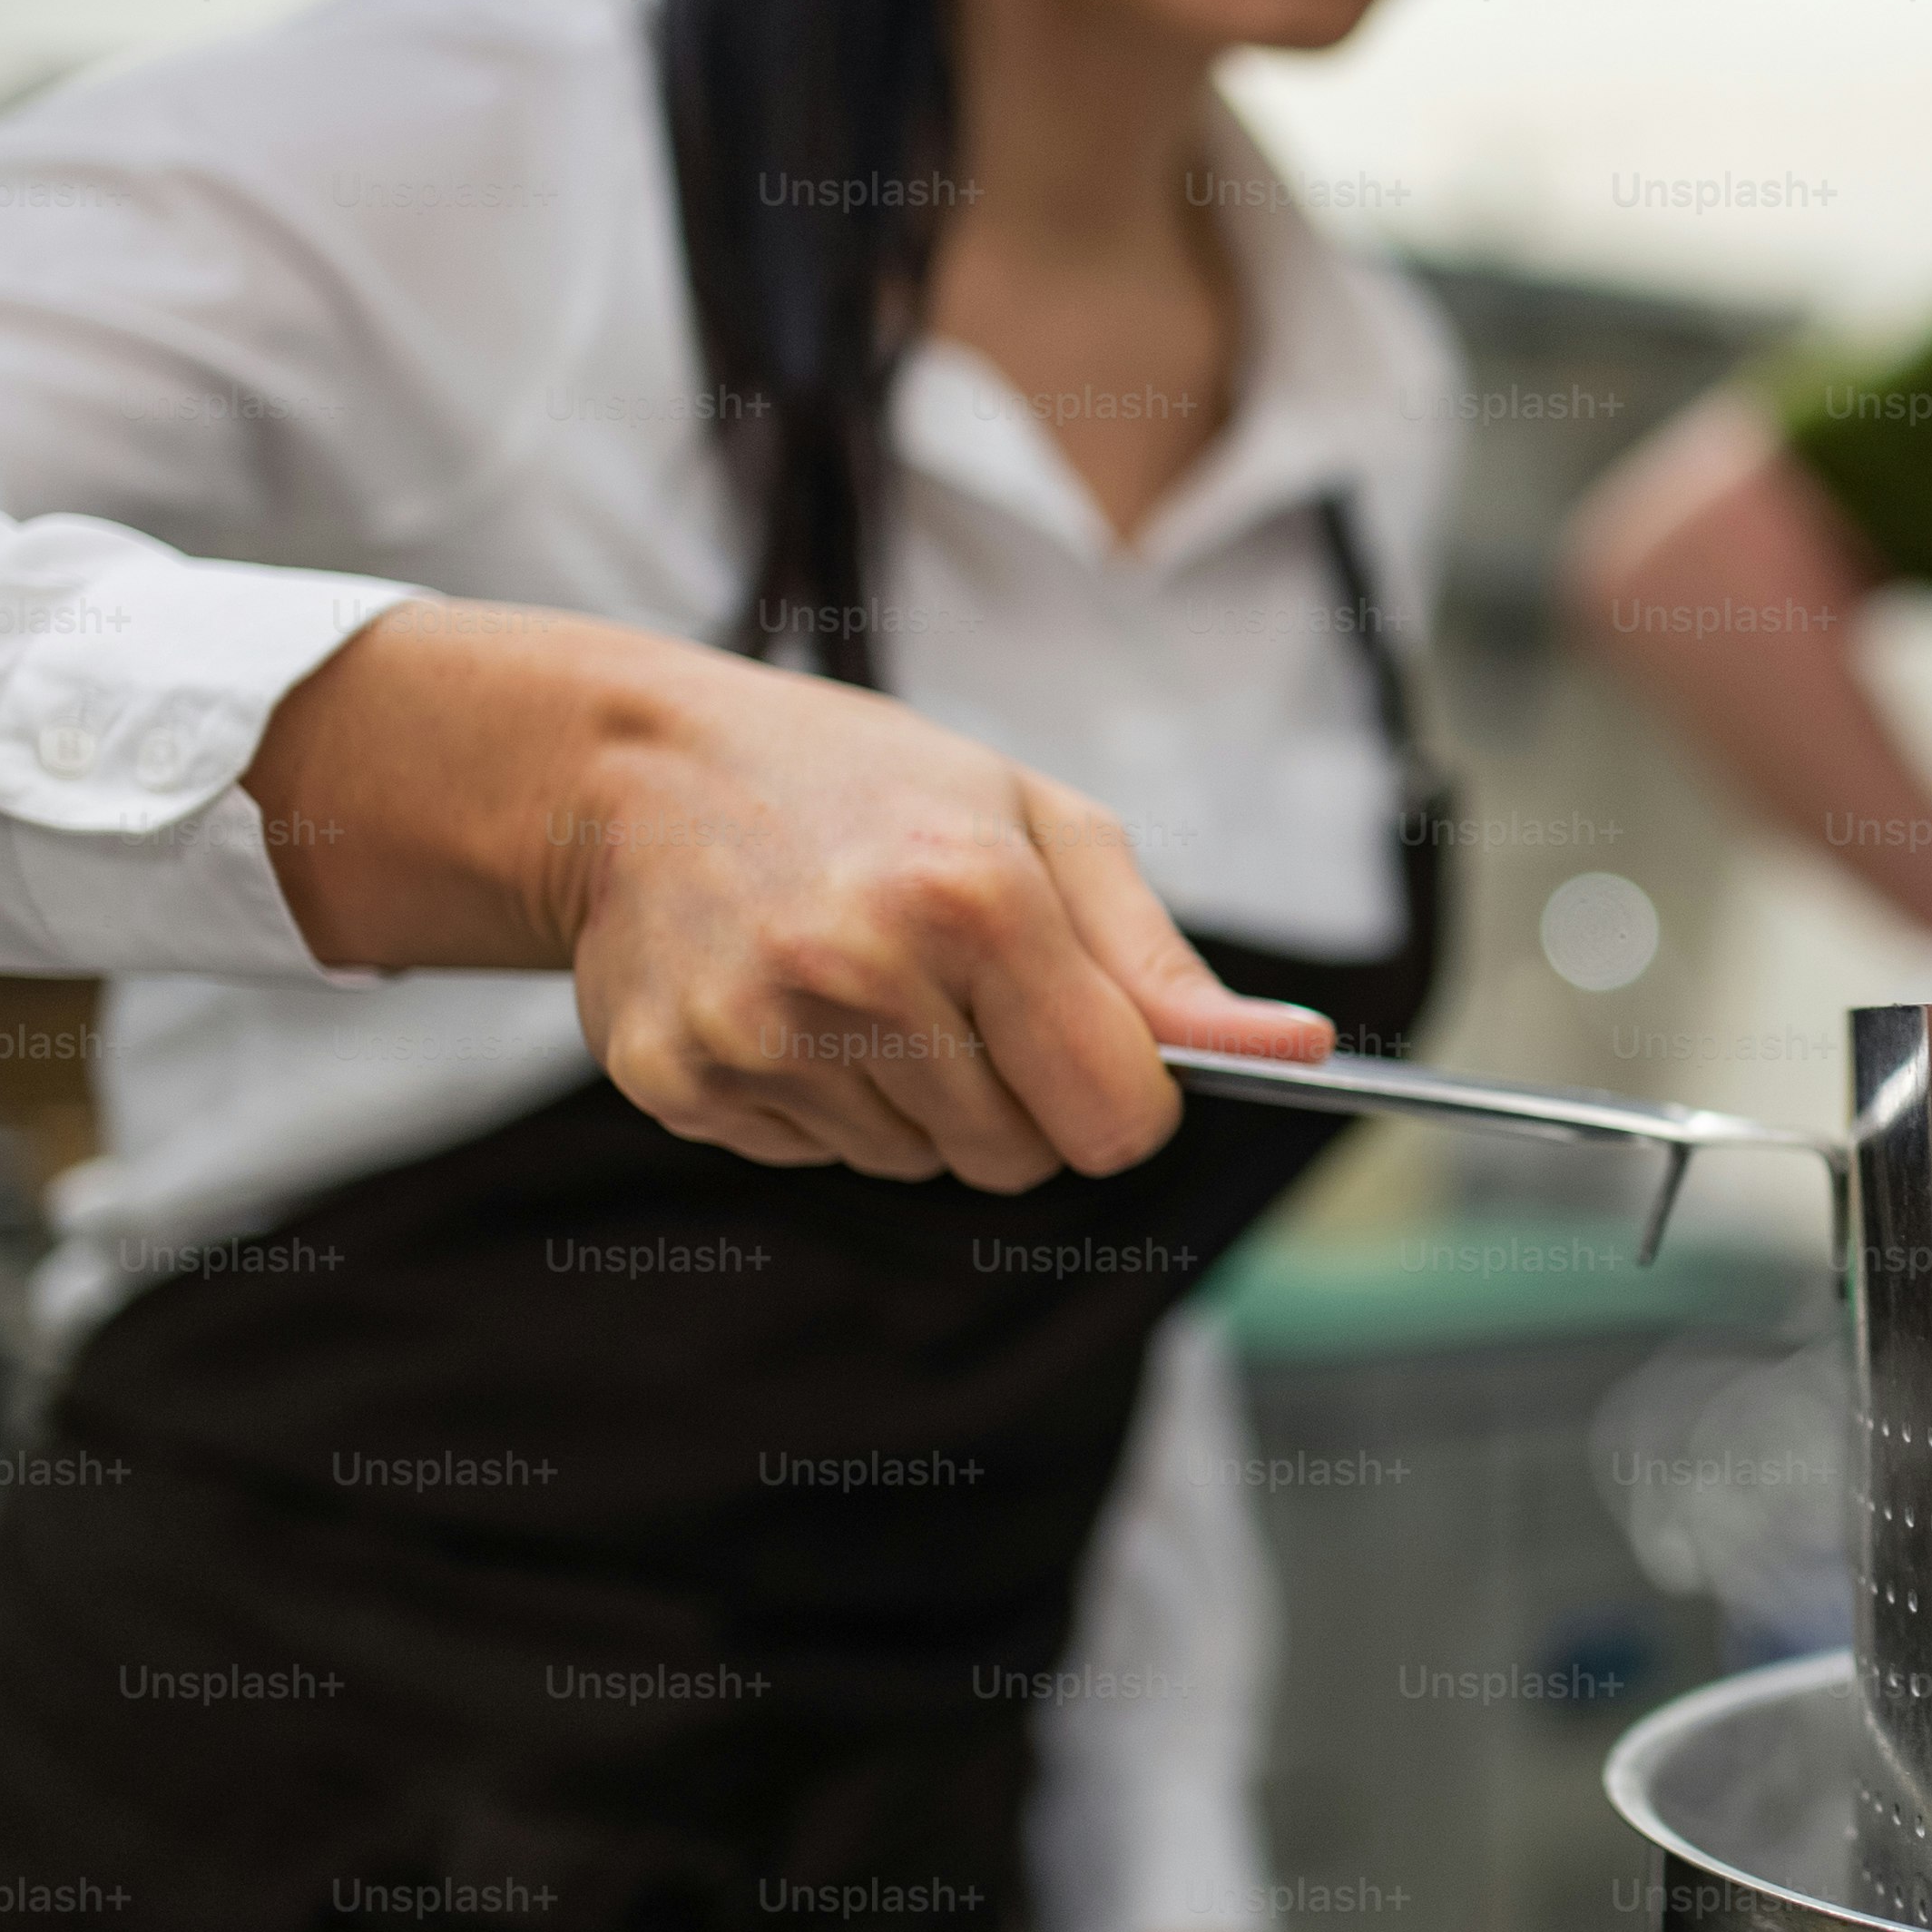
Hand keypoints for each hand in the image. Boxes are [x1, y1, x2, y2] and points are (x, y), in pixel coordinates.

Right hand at [247, 601, 1326, 1187]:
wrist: (634, 766)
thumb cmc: (874, 788)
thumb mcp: (1041, 828)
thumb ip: (1163, 963)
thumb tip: (1297, 1053)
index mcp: (974, 897)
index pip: (1117, 1120)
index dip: (1124, 1100)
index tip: (1096, 1052)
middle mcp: (859, 970)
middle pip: (1020, 1160)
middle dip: (1018, 1099)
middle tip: (955, 988)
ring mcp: (757, 1032)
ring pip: (918, 1165)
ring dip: (918, 1100)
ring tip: (861, 980)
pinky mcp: (679, 1078)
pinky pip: (816, 1156)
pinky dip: (822, 1101)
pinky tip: (786, 1001)